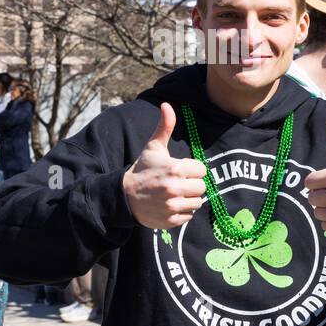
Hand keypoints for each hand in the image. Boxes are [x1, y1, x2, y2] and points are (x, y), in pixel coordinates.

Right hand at [122, 102, 207, 229]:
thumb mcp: (153, 147)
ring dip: (188, 199)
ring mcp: (172, 206)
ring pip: (197, 203)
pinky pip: (188, 216)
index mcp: (175, 168)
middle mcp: (174, 188)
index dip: (192, 170)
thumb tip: (166, 105)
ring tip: (174, 194)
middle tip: (177, 183)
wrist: (124, 196)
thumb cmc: (143, 169)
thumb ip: (165, 126)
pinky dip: (182, 212)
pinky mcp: (170, 221)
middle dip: (191, 185)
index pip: (201, 171)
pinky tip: (170, 205)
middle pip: (202, 188)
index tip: (180, 170)